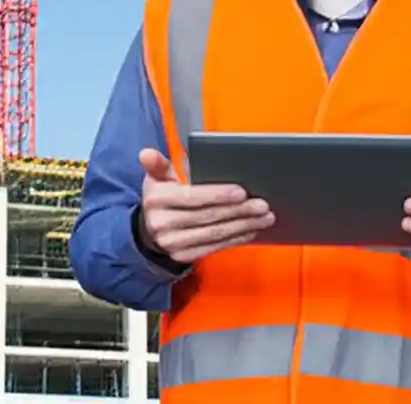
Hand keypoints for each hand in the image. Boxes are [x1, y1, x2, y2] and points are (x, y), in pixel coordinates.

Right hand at [138, 148, 274, 262]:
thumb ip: (157, 165)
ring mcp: (172, 243)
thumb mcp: (156, 179)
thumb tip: (146, 153)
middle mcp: (161, 224)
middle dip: (238, 211)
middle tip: (262, 204)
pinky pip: (214, 247)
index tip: (242, 192)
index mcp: (156, 199)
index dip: (217, 195)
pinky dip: (235, 239)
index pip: (191, 197)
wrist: (149, 232)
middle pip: (207, 216)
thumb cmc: (161, 199)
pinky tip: (251, 230)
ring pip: (214, 234)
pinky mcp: (183, 257)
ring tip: (264, 217)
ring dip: (243, 226)